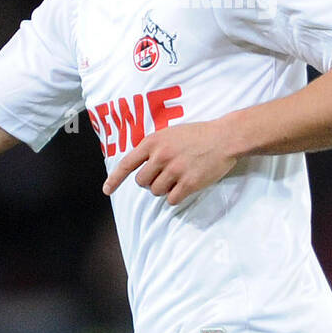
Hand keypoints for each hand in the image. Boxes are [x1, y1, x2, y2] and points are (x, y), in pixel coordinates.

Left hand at [102, 120, 238, 204]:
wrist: (224, 137)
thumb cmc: (198, 134)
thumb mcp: (170, 133)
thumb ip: (154, 147)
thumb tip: (142, 164)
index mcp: (153, 142)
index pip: (127, 164)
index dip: (115, 179)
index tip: (107, 191)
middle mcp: (160, 156)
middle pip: (142, 182)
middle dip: (150, 182)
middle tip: (164, 174)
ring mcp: (174, 170)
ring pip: (156, 191)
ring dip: (165, 189)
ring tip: (178, 177)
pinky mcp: (188, 183)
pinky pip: (172, 199)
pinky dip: (176, 196)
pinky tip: (185, 186)